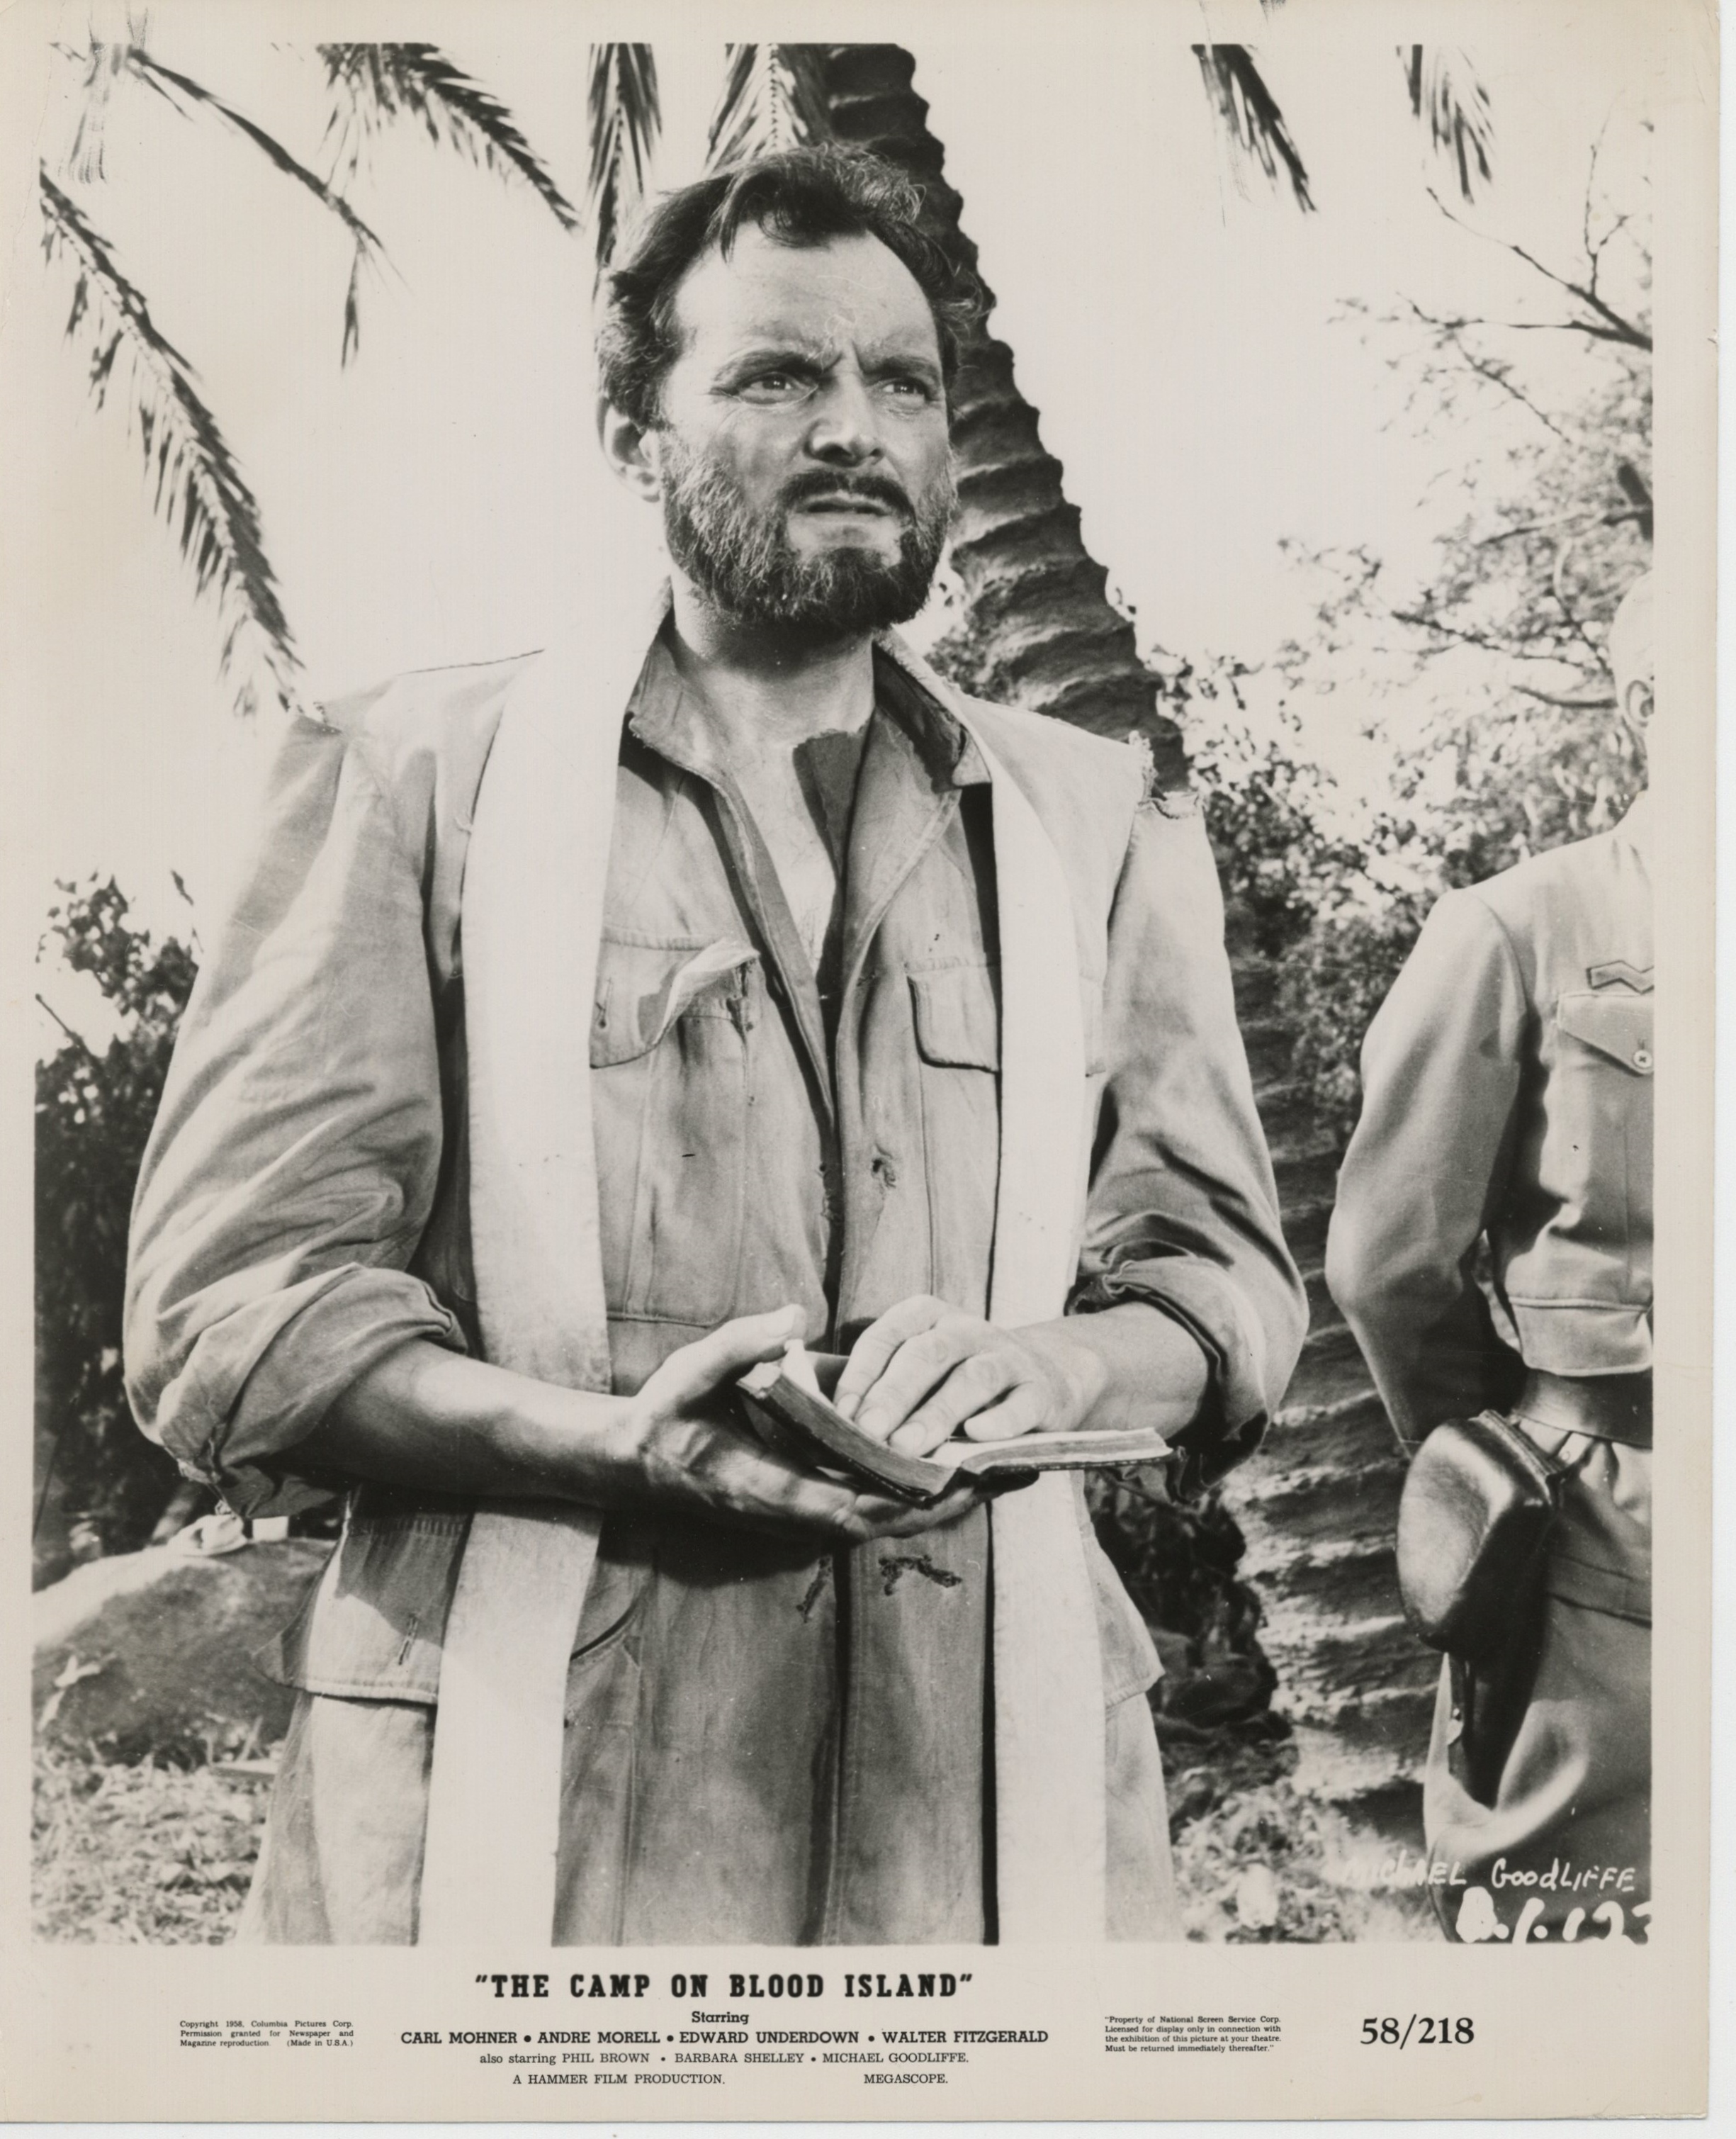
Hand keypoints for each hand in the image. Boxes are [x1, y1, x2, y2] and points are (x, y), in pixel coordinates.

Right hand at [610, 1305, 984, 1540]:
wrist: (632, 1463)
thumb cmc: (662, 1415)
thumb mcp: (689, 1372)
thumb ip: (739, 1345)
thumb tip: (794, 1315)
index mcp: (764, 1489)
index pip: (847, 1504)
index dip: (902, 1496)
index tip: (953, 1477)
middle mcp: (788, 1515)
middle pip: (881, 1522)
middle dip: (941, 1505)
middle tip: (1000, 1475)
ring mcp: (798, 1517)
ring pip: (880, 1520)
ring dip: (934, 1503)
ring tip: (992, 1474)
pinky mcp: (805, 1507)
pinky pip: (869, 1508)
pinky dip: (910, 1494)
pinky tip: (947, 1469)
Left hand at [833, 1296, 1106, 1456]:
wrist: (1047, 1375)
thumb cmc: (958, 1376)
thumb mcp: (919, 1364)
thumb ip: (878, 1381)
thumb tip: (822, 1415)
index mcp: (926, 1317)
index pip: (886, 1336)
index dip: (861, 1373)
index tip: (840, 1412)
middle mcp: (966, 1329)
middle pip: (927, 1355)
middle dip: (894, 1394)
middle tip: (869, 1431)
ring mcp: (1006, 1357)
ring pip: (971, 1379)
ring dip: (937, 1413)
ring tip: (908, 1446)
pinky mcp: (1040, 1390)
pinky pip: (1021, 1403)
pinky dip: (1001, 1420)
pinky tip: (978, 1436)